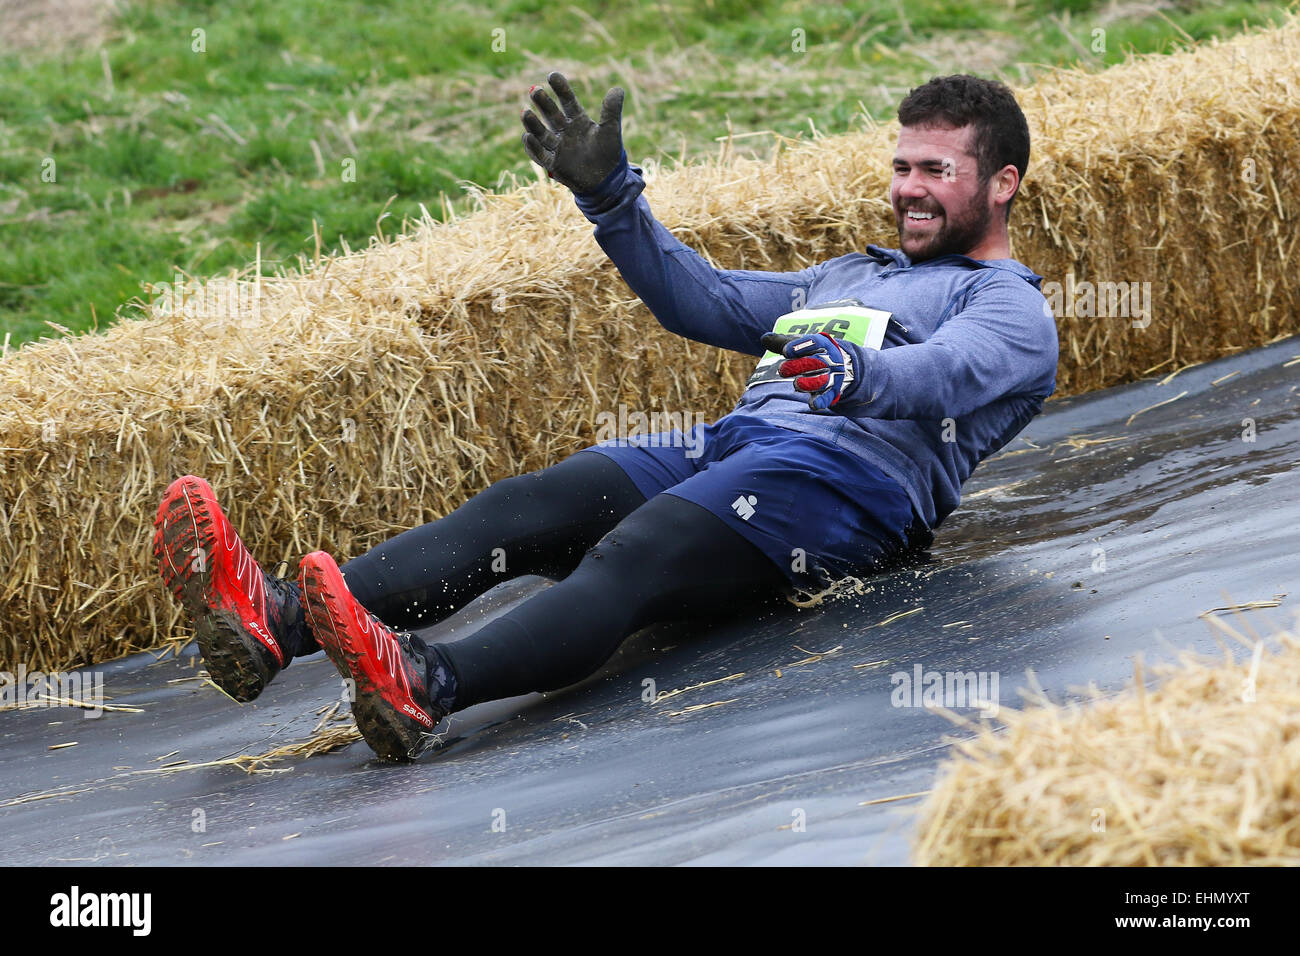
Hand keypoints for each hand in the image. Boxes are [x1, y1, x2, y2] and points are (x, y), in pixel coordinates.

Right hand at [521, 71, 625, 194]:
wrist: (607, 181)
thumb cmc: (608, 154)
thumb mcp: (611, 131)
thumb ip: (612, 111)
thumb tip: (617, 89)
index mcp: (578, 120)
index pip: (567, 101)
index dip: (560, 88)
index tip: (552, 76)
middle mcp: (564, 131)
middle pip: (551, 114)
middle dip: (542, 103)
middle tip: (535, 90)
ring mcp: (557, 147)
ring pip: (541, 133)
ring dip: (532, 123)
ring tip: (524, 112)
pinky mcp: (554, 164)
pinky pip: (540, 155)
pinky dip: (533, 147)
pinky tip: (527, 137)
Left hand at [761, 331, 860, 410]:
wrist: (839, 364)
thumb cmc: (813, 352)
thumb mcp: (800, 345)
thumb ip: (782, 342)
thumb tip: (764, 338)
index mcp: (822, 345)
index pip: (813, 342)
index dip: (800, 346)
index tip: (785, 351)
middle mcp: (828, 360)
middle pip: (815, 362)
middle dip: (799, 366)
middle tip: (782, 369)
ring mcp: (831, 377)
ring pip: (821, 381)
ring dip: (809, 383)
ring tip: (797, 384)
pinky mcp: (831, 392)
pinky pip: (827, 397)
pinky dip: (821, 401)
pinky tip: (813, 404)